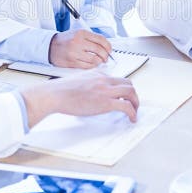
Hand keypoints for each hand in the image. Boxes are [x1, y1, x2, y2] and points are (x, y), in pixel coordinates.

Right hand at [20, 72, 139, 127]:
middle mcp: (104, 79)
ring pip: (131, 92)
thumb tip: (89, 91)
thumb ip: (86, 81)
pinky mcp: (106, 102)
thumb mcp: (77, 79)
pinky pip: (126, 106)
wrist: (55, 94)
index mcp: (97, 74)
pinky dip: (133, 112)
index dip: (123, 88)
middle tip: (133, 103)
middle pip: (128, 83)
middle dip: (133, 94)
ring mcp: (106, 90)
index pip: (116, 78)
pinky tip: (132, 118)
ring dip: (135, 103)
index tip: (124, 96)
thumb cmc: (61, 90)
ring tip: (135, 111)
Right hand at [49, 30, 111, 68]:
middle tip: (106, 57)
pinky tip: (92, 64)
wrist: (50, 46)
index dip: (108, 46)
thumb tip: (105, 46)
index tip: (110, 49)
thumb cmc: (65, 40)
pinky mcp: (72, 62)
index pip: (101, 39)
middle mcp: (78, 42)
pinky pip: (87, 66)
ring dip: (99, 62)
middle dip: (105, 55)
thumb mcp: (77, 33)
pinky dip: (92, 66)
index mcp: (81, 33)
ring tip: (99, 61)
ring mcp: (74, 52)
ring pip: (94, 60)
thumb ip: (90, 38)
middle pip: (99, 50)